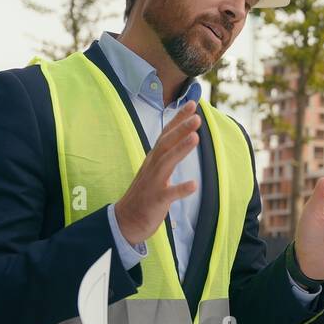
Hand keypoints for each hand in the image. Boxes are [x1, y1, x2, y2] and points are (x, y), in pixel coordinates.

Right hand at [114, 101, 200, 244]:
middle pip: (166, 144)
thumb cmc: (145, 194)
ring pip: (167, 162)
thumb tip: (184, 138)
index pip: (167, 134)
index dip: (178, 119)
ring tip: (195, 138)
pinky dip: (180, 189)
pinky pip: (169, 194)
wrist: (126, 220)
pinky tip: (193, 185)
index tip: (192, 104)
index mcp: (154, 159)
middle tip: (197, 117)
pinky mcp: (156, 200)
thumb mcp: (156, 170)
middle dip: (181, 129)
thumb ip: (168, 155)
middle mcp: (153, 166)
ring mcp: (153, 183)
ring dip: (181, 150)